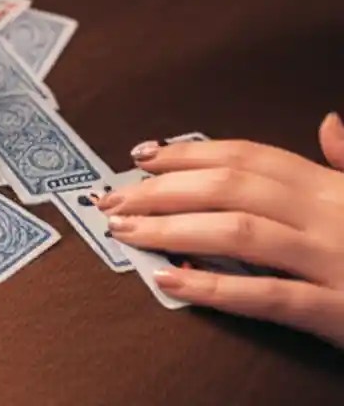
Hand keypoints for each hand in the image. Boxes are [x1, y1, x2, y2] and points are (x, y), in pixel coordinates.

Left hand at [101, 114, 343, 346]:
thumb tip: (329, 123)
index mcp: (334, 189)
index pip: (250, 157)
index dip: (191, 153)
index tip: (142, 155)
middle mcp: (331, 217)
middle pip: (232, 188)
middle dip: (164, 189)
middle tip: (113, 198)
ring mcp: (333, 262)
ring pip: (239, 233)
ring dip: (172, 229)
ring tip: (126, 232)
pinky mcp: (336, 310)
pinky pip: (266, 296)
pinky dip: (213, 286)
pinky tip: (170, 280)